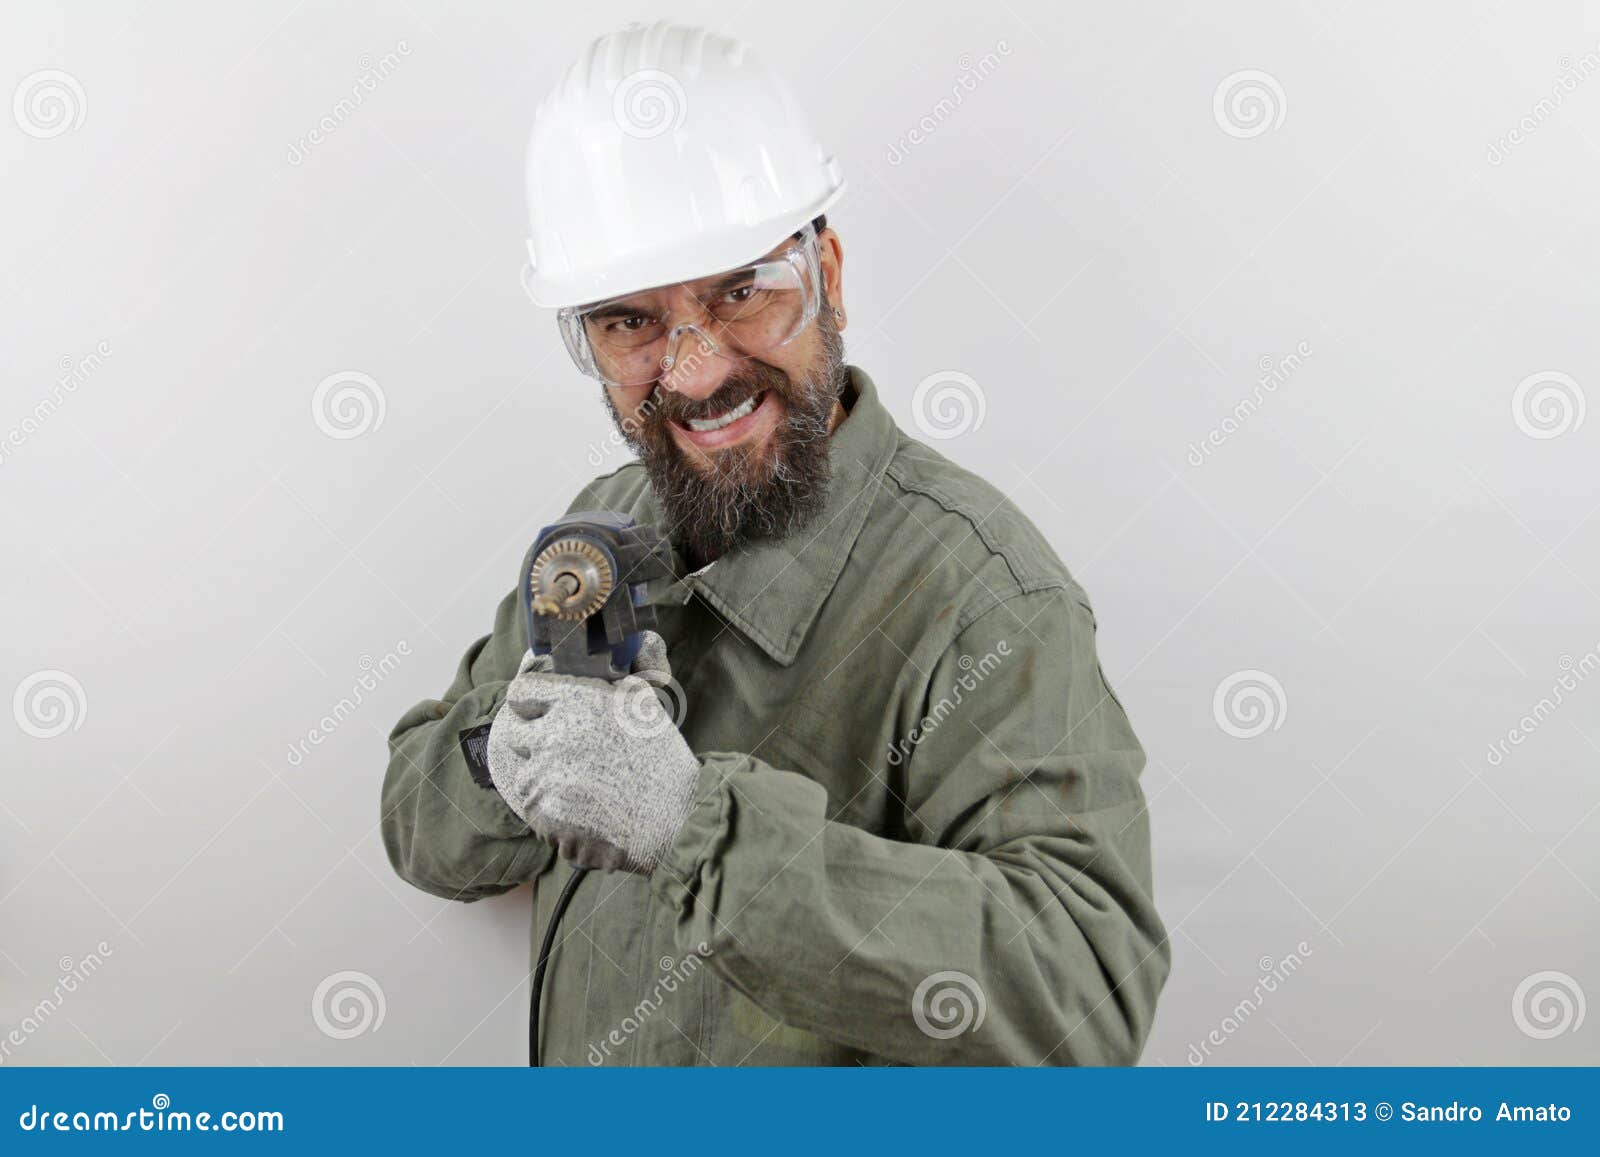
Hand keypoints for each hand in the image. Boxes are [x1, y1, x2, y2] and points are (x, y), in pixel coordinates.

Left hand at [486, 632, 697, 873]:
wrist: (672, 821)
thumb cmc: (661, 762)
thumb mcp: (646, 705)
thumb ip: (626, 674)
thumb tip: (632, 646)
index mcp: (577, 700)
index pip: (522, 692)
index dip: (531, 702)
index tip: (540, 711)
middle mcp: (555, 733)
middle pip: (517, 734)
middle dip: (536, 743)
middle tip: (569, 756)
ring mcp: (545, 774)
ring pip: (527, 774)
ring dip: (548, 782)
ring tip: (587, 790)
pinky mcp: (542, 811)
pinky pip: (536, 808)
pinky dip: (554, 813)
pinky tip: (586, 813)